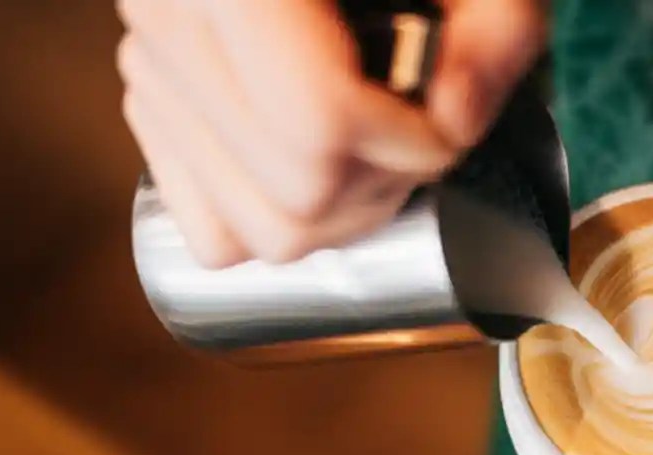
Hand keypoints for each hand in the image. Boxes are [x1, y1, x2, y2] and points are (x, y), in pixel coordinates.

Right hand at [117, 0, 544, 266]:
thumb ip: (502, 28)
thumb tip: (454, 119)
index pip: (320, 123)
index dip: (413, 144)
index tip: (446, 114)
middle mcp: (168, 15)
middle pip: (299, 193)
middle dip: (388, 181)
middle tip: (416, 125)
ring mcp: (149, 65)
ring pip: (259, 231)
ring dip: (343, 211)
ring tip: (373, 140)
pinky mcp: (150, 108)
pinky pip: (214, 235)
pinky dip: (277, 219)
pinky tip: (315, 159)